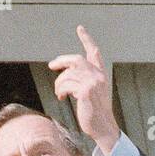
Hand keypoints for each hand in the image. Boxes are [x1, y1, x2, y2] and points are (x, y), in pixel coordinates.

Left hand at [47, 24, 119, 152]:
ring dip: (59, 84)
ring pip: (68, 74)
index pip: (94, 53)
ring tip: (59, 93)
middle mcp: (98, 76)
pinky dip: (61, 90)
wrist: (102, 127)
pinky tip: (62, 97)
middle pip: (76, 59)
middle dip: (61, 61)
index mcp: (100, 75)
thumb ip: (82, 81)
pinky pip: (66, 85)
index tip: (80, 28)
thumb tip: (64, 76)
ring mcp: (93, 83)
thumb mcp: (91, 93)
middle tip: (51, 65)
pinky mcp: (86, 91)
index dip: (87, 39)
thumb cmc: (94, 113)